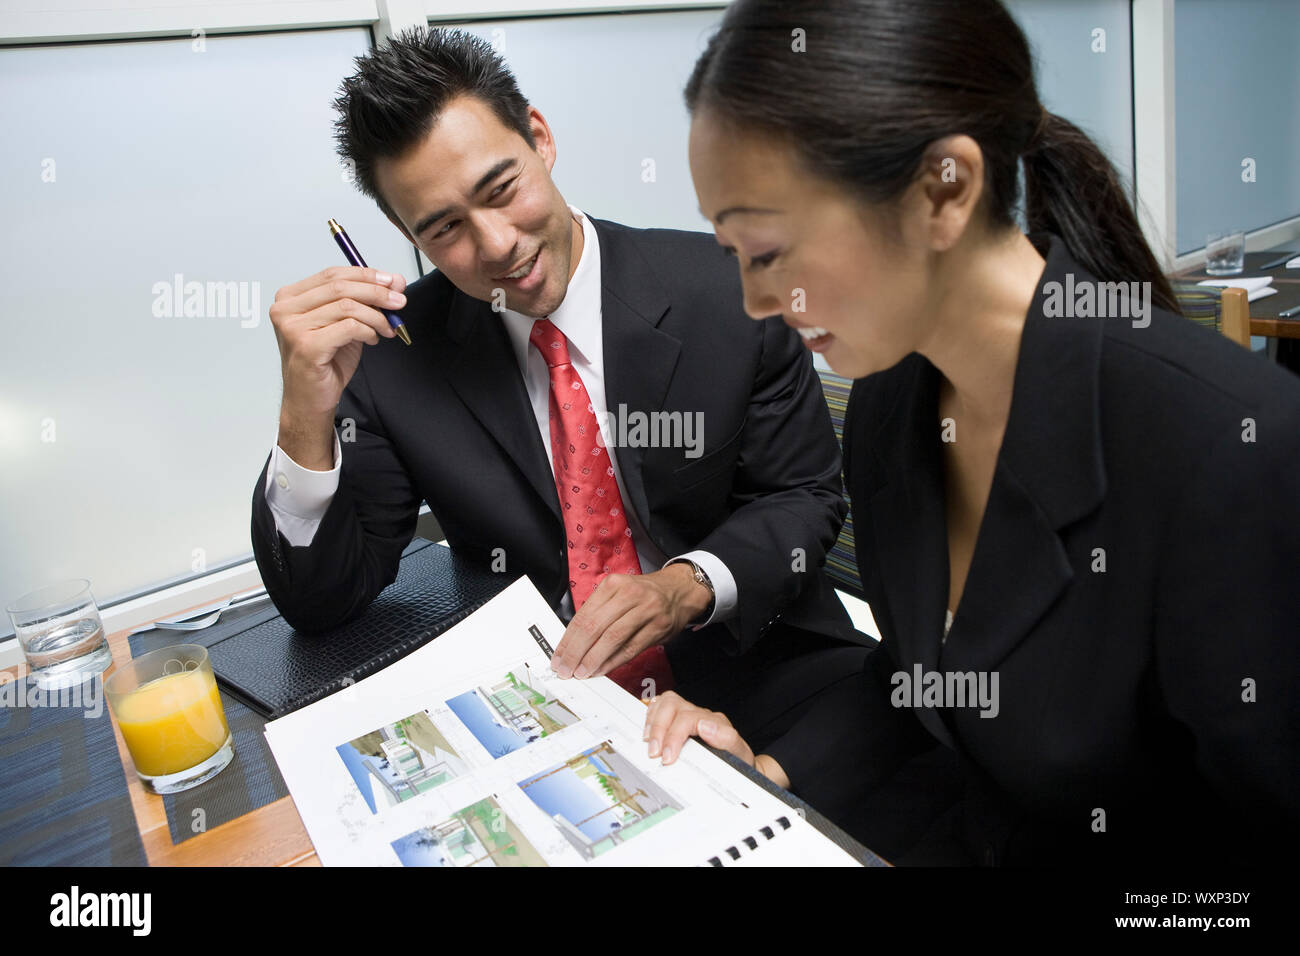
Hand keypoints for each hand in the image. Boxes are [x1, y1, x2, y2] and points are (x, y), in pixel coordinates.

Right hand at [269, 266, 407, 468]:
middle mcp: (286, 309)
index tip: (393, 281)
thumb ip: (366, 301)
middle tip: (399, 301)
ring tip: (388, 328)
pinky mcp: (307, 346)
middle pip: (340, 287)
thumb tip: (395, 281)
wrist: (310, 399)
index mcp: (291, 298)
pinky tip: (373, 340)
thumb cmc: (325, 362)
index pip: (332, 274)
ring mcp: (293, 328)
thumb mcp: (348, 324)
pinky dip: (368, 331)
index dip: (366, 274)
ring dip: (376, 316)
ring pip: (347, 307)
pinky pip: (349, 327)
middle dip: (377, 292)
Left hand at [550, 564, 710, 679]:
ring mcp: (646, 610)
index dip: (568, 640)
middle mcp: (629, 594)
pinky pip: (631, 648)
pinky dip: (614, 662)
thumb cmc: (644, 595)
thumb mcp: (618, 593)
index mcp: (613, 584)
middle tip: (566, 669)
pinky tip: (602, 669)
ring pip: (612, 638)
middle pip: (595, 627)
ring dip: (593, 659)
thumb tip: (572, 643)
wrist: (679, 591)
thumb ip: (598, 612)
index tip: (559, 656)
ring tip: (582, 672)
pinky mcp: (658, 626)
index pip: (583, 616)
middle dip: (576, 652)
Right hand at [643, 691, 789, 787]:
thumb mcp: (739, 754)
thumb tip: (705, 726)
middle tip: (654, 753)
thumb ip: (727, 739)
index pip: (689, 718)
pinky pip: (661, 706)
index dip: (674, 736)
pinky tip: (647, 732)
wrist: (740, 765)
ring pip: (665, 701)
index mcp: (714, 721)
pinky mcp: (678, 719)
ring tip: (647, 743)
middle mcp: (699, 714)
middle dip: (659, 728)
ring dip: (652, 721)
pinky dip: (650, 715)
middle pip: (672, 704)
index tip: (667, 757)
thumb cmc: (738, 761)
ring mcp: (688, 714)